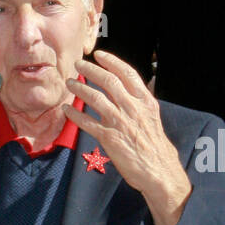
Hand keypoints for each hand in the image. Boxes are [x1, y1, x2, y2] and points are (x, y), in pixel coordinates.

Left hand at [65, 51, 191, 224]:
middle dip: (90, 70)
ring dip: (80, 88)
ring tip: (69, 83)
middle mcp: (132, 108)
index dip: (112, 61)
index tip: (99, 55)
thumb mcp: (154, 117)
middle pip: (108, 81)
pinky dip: (74, 114)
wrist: (158, 169)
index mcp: (145, 101)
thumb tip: (143, 85)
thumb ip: (144, 101)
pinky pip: (87, 122)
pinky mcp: (109, 138)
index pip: (127, 73)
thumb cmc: (155, 145)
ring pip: (95, 98)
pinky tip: (66, 109)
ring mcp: (120, 122)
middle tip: (77, 64)